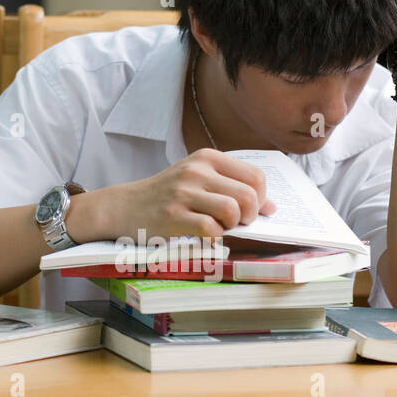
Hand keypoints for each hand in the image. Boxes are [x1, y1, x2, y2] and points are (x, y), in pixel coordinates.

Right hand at [92, 148, 275, 240]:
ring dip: (232, 227)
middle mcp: (197, 171)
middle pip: (249, 195)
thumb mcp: (198, 180)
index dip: (261, 199)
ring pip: (232, 211)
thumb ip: (233, 187)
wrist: (124, 206)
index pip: (256, 177)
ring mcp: (184, 193)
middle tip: (236, 223)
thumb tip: (272, 207)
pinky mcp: (173, 216)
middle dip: (250, 216)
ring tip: (220, 228)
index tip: (251, 211)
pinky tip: (204, 236)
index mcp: (208, 158)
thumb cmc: (167, 195)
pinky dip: (214, 238)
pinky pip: (211, 230)